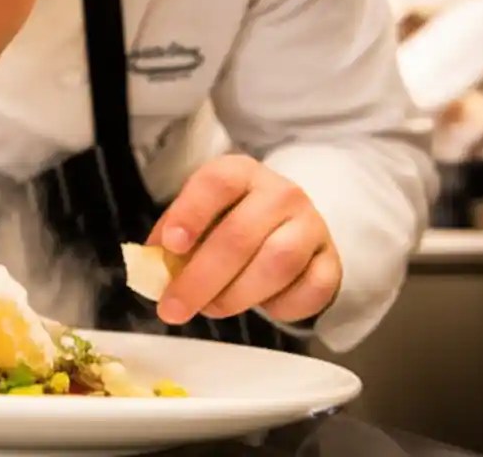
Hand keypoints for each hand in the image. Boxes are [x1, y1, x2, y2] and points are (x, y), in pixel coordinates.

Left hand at [147, 155, 340, 325]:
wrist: (291, 225)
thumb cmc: (232, 220)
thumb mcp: (199, 215)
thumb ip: (174, 235)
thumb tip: (150, 265)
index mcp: (241, 173)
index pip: (217, 183)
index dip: (191, 213)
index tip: (171, 245)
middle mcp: (281, 193)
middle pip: (240, 235)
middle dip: (201, 278)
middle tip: (173, 308)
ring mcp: (311, 226)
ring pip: (277, 264)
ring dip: (236, 295)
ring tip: (210, 309)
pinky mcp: (331, 261)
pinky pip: (311, 289)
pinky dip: (281, 307)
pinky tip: (260, 307)